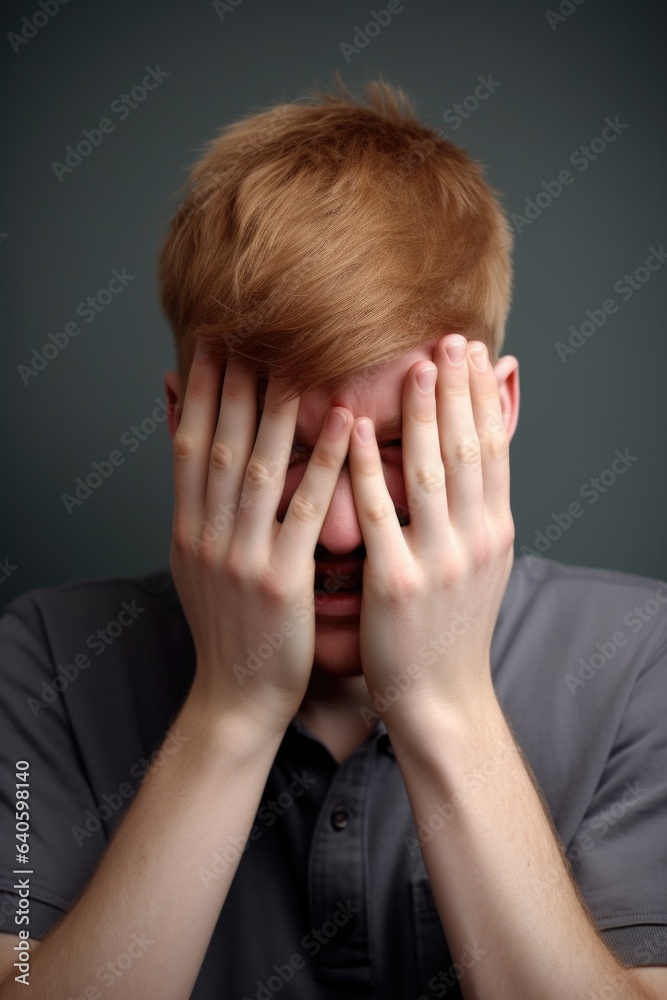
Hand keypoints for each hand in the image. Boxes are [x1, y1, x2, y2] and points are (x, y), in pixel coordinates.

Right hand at [169, 345, 353, 734]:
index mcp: (188, 528)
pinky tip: (344, 425)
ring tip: (299, 356)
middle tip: (255, 328)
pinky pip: (304, 511)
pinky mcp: (280, 580)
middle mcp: (207, 535)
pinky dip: (323, 463)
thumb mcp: (196, 560)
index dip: (203, 388)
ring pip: (258, 468)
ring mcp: (242, 558)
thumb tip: (184, 439)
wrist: (238, 695)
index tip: (218, 339)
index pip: (190, 443)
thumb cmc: (228, 625)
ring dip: (278, 409)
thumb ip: (194, 498)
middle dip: (236, 383)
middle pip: (220, 443)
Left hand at [348, 334, 514, 723]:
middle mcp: (477, 539)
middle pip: (471, 449)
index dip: (485, 398)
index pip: (495, 450)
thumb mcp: (479, 567)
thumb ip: (477, 514)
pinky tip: (355, 428)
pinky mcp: (399, 583)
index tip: (475, 352)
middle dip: (460, 389)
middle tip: (450, 338)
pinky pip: (380, 512)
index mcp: (496, 532)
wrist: (440, 698)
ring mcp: (440, 560)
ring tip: (414, 365)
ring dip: (425, 413)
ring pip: (434, 471)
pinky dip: (368, 466)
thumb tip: (475, 465)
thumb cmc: (450, 631)